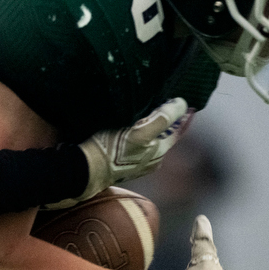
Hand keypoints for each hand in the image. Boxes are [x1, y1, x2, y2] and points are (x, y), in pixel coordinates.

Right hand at [67, 98, 191, 206]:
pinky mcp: (122, 161)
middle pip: (162, 134)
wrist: (86, 170)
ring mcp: (136, 162)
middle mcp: (151, 159)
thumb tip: (182, 104)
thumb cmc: (112, 151)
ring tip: (142, 111)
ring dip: (148, 126)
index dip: (179, 115)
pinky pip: (135, 144)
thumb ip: (162, 119)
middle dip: (163, 120)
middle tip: (160, 101)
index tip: (180, 99)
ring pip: (148, 139)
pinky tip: (127, 127)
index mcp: (160, 152)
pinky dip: (135, 134)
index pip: (176, 129)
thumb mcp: (140, 133)